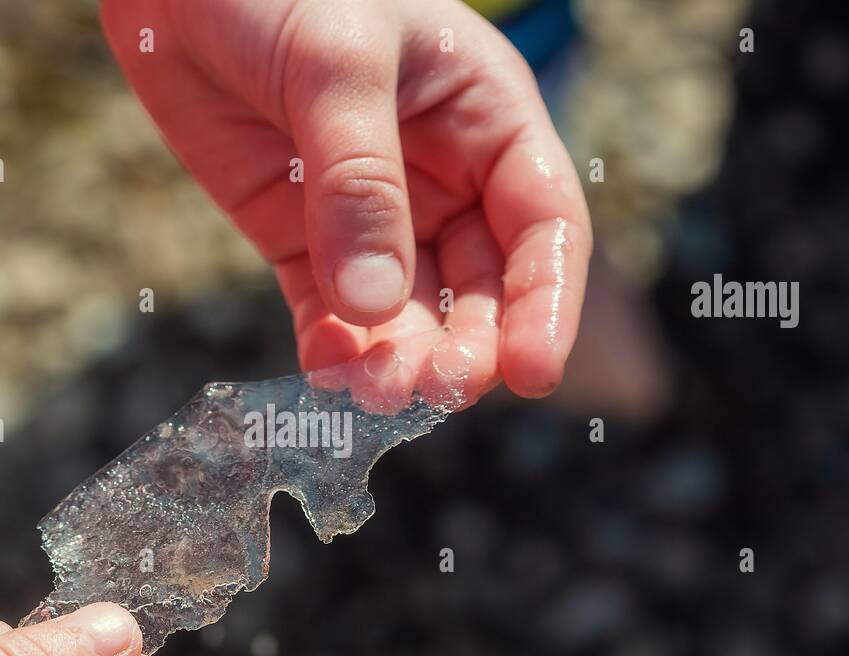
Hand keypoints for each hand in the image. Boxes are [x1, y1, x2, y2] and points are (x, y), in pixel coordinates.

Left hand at [102, 0, 591, 405]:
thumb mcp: (335, 65)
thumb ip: (360, 181)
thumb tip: (373, 305)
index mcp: (486, 118)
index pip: (544, 226)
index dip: (546, 303)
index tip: (530, 373)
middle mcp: (443, 178)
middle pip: (480, 287)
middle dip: (465, 346)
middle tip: (432, 390)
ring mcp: (371, 217)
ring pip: (408, 312)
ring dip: (398, 361)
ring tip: (375, 395)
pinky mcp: (302, 242)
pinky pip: (330, 313)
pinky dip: (333, 351)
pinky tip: (326, 378)